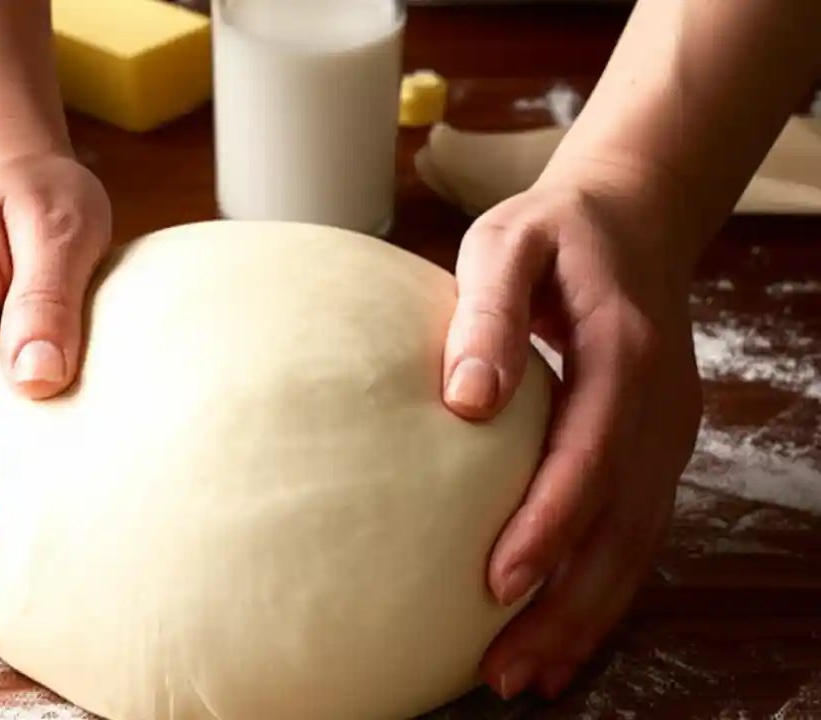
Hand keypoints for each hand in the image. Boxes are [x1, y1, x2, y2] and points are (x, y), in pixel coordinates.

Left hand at [441, 169, 702, 698]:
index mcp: (625, 353)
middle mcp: (659, 406)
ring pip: (635, 543)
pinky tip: (558, 634)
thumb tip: (464, 403)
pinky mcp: (652, 450)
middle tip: (506, 670)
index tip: (501, 581)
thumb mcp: (507, 243)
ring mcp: (665, 433)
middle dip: (567, 605)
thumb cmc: (553, 232)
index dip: (552, 522)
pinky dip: (599, 589)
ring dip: (585, 617)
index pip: (592, 453)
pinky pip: (633, 531)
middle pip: (623, 524)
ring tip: (526, 677)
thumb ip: (485, 313)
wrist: (631, 220)